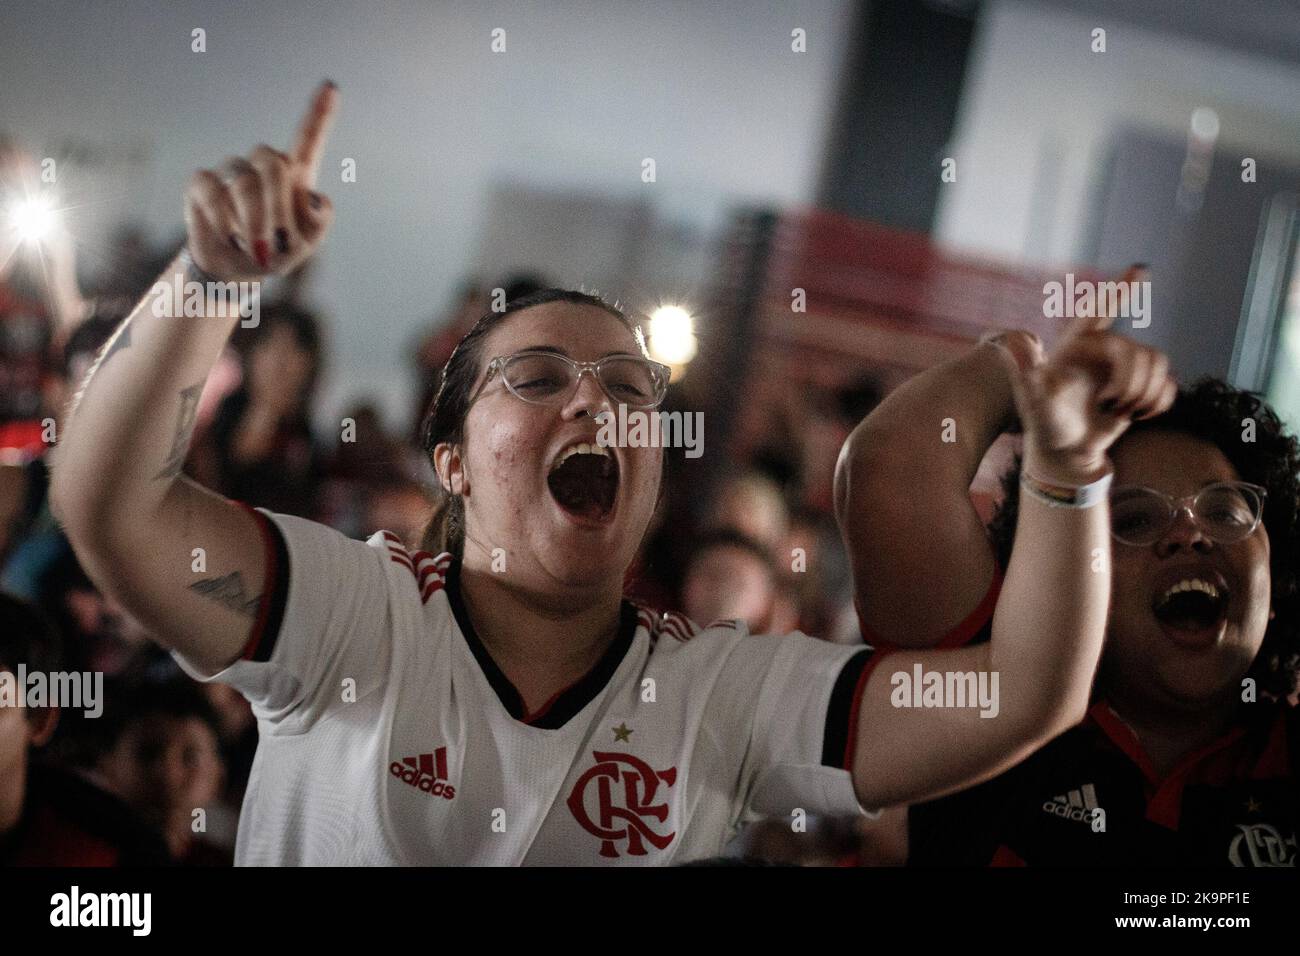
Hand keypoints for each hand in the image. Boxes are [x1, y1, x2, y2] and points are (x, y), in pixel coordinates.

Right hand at [183, 82, 338, 280]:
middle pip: (274, 164)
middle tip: (276, 242)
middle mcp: (263, 165)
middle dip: (277, 208)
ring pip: (244, 181)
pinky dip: (225, 221)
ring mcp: (232, 171)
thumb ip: (319, 221)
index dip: (319, 114)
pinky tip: (231, 237)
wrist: (238, 268)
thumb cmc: (278, 250)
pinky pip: (213, 191)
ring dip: (254, 222)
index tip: (331, 86)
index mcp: (296, 175)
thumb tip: (313, 198)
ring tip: (255, 247)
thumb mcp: (308, 242)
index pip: (307, 140)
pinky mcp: (203, 184)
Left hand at [1004, 266, 1175, 484]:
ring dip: (1144, 393)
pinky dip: (1158, 402)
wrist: (1066, 450)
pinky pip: (1168, 384)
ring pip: (1158, 362)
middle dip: (1130, 381)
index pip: (1098, 311)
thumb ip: (1026, 372)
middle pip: (1137, 349)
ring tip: (1119, 411)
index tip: (1141, 268)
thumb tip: (1012, 342)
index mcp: (1077, 345)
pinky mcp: (1141, 386)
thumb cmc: (1044, 423)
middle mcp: (1103, 350)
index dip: (1119, 290)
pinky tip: (1139, 415)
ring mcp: (1124, 367)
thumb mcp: (1032, 401)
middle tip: (1109, 405)